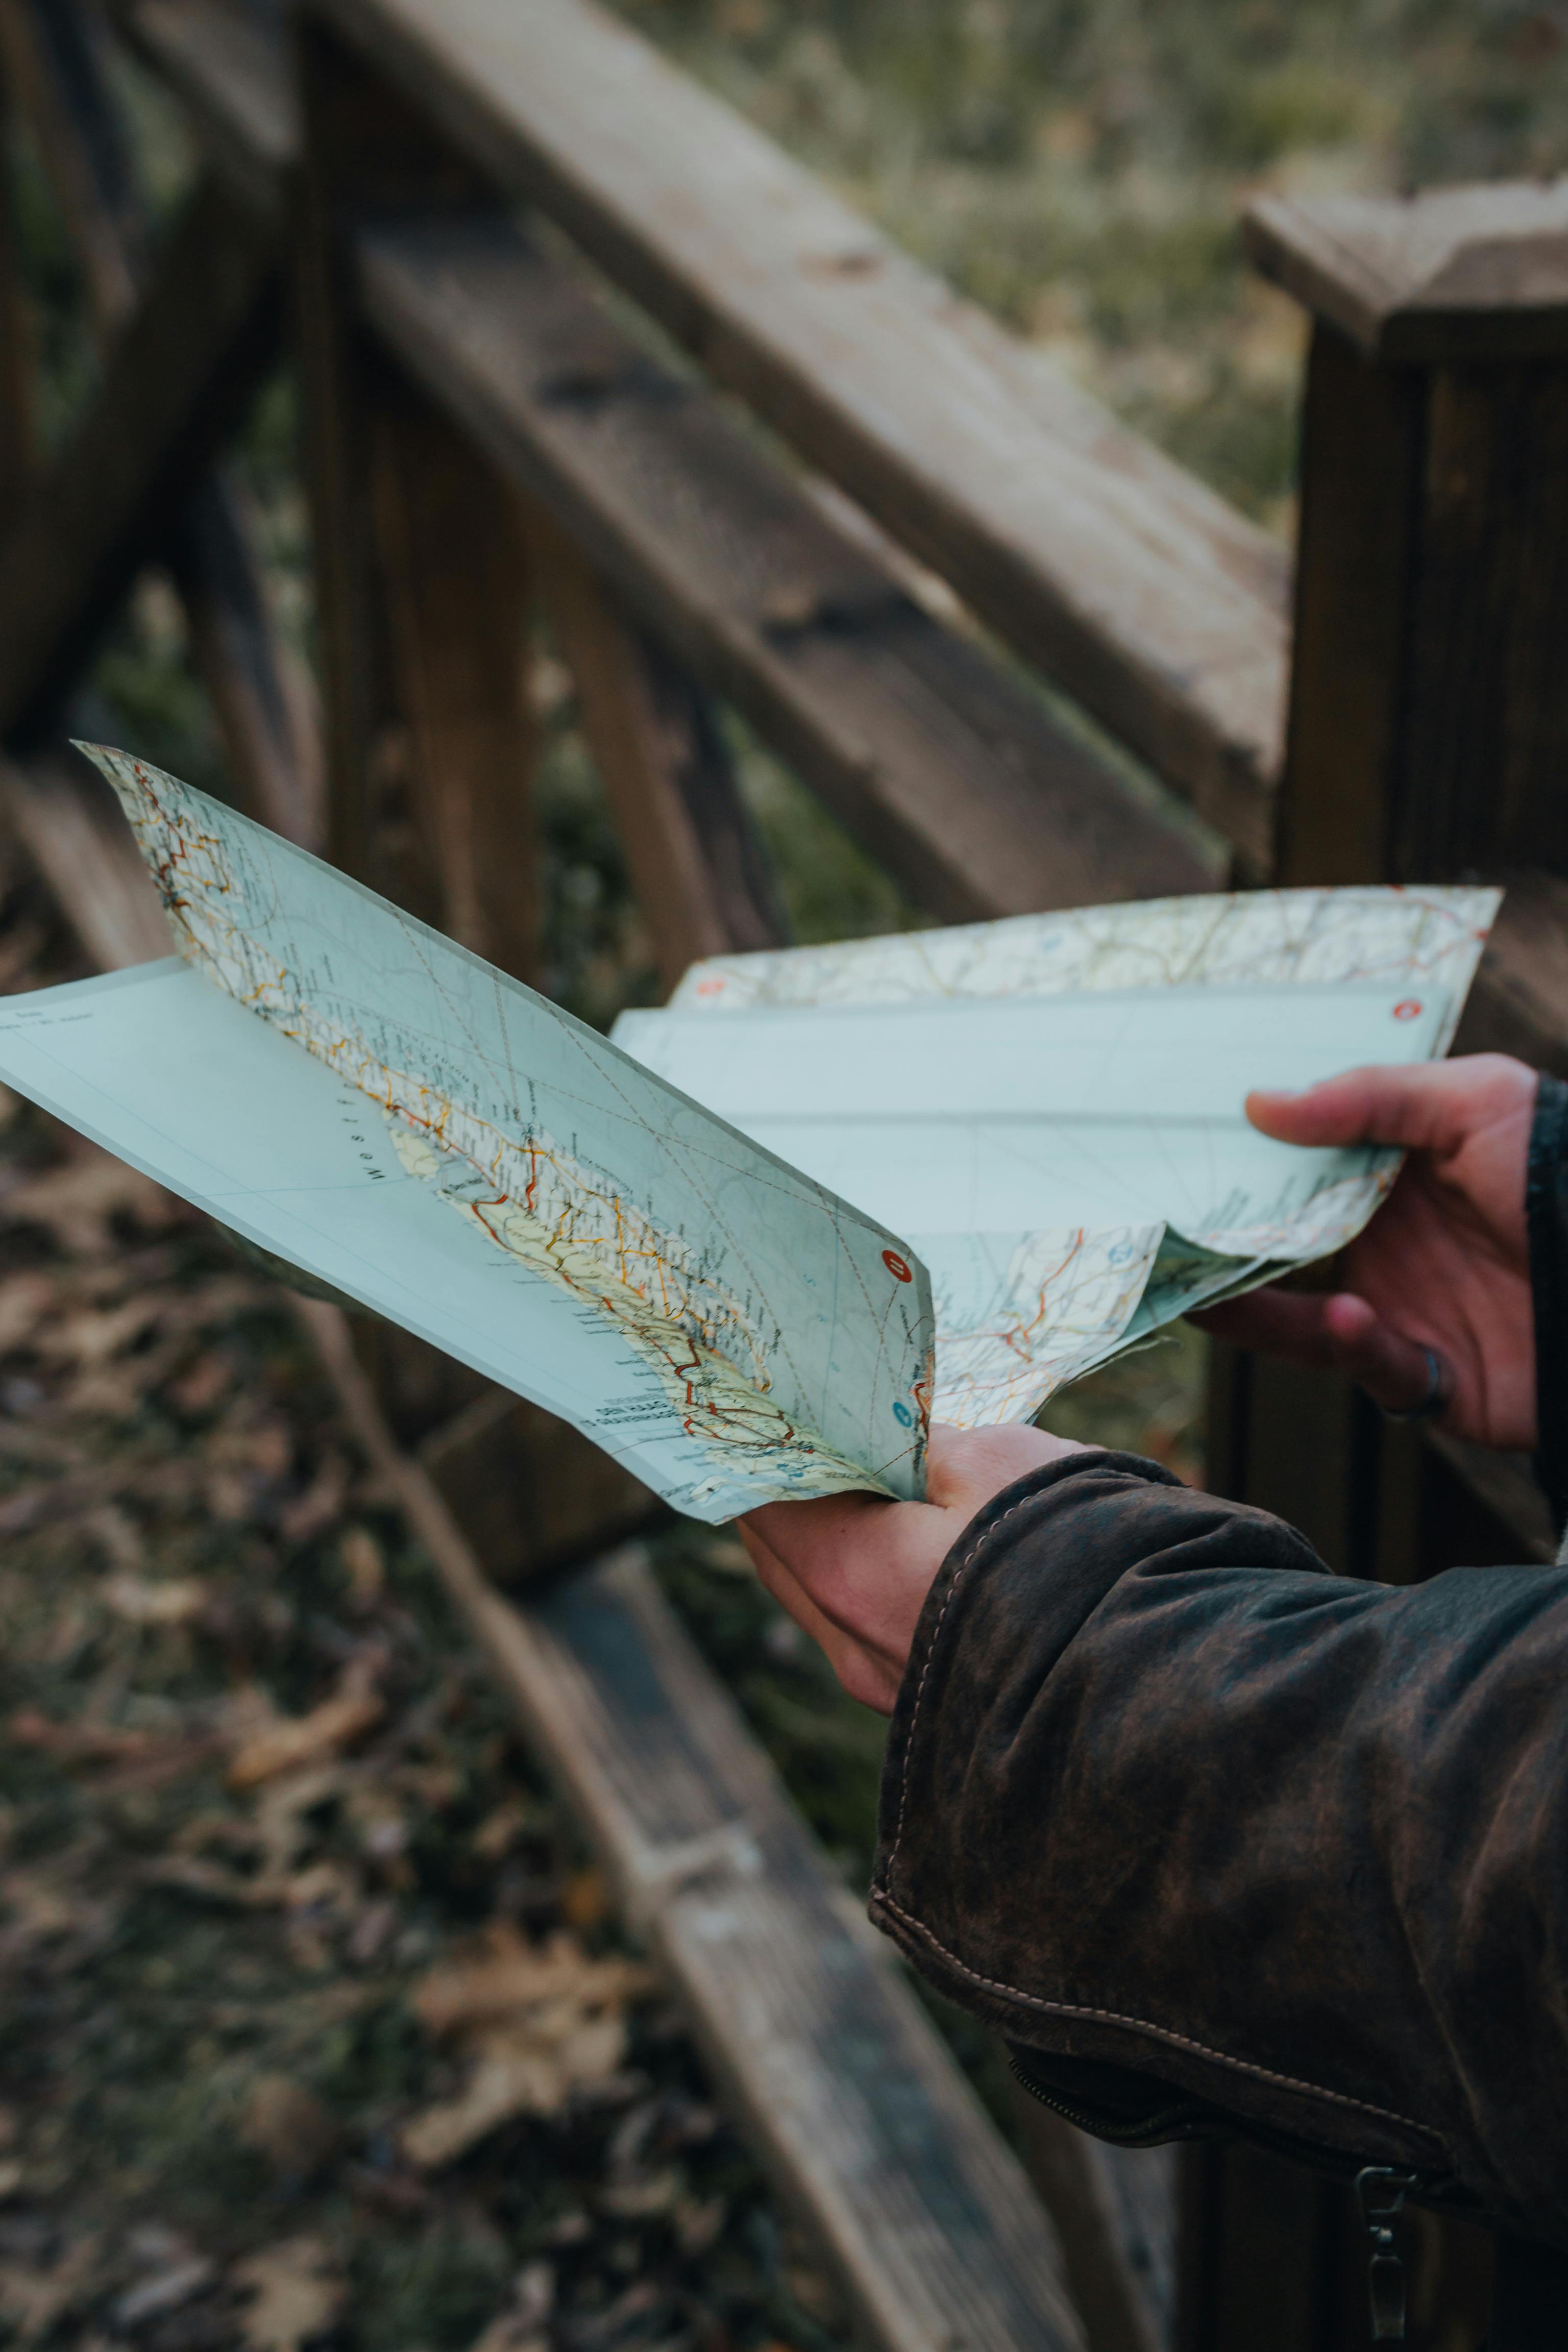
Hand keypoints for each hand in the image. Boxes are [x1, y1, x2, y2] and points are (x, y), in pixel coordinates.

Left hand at [738, 1421, 1091, 1712]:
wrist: (1157, 1670)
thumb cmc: (1072, 1546)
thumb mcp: (991, 1457)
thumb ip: (916, 1442)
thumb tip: (883, 1433)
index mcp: (846, 1574)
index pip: (759, 1499)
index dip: (763, 1446)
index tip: (776, 1405)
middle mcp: (849, 1643)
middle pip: (780, 1552)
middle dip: (793, 1491)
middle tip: (817, 1433)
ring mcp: (886, 1686)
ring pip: (823, 1597)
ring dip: (835, 1539)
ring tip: (872, 1480)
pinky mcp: (927, 1706)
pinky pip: (869, 1630)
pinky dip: (874, 1581)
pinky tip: (916, 1542)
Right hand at [1191, 1055, 1537, 1448]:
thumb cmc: (1565, 1171)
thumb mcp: (1481, 1101)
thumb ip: (1374, 1096)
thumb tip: (1261, 1103)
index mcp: (1399, 1172)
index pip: (1300, 1163)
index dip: (1241, 1156)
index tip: (1177, 1142)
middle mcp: (1391, 1239)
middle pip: (1283, 1238)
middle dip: (1218, 1233)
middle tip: (1150, 1219)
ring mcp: (1404, 1307)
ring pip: (1300, 1310)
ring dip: (1249, 1299)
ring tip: (1201, 1282)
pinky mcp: (1428, 1374)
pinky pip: (1368, 1365)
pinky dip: (1349, 1344)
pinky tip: (1346, 1317)